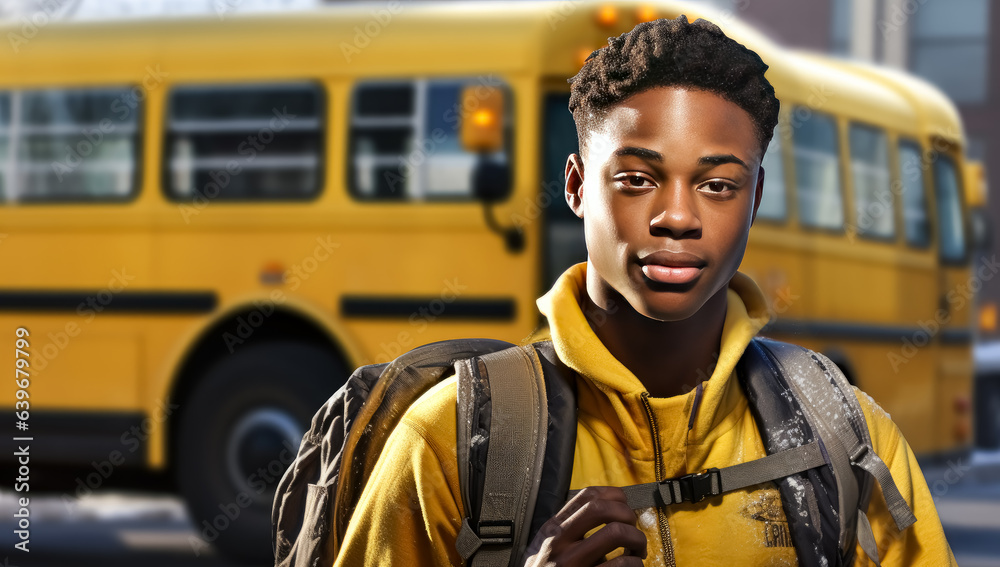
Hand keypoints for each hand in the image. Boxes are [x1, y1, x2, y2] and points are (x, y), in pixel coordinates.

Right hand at [522, 486, 646, 565]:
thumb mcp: (545, 549)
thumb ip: (567, 532)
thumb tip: (606, 514)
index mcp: (553, 529)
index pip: (587, 496)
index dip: (614, 496)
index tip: (624, 506)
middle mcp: (559, 542)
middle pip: (601, 508)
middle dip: (627, 515)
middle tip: (632, 529)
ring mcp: (570, 563)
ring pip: (615, 532)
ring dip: (636, 539)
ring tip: (636, 551)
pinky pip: (620, 564)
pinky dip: (635, 564)